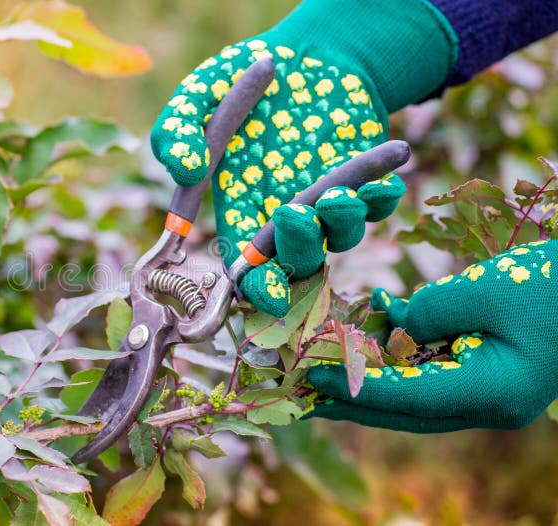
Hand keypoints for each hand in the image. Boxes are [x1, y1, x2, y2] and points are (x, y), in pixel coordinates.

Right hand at [150, 24, 404, 316]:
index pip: (246, 265)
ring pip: (340, 237)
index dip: (255, 286)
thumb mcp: (196, 96)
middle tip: (296, 213)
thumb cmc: (242, 76)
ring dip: (342, 221)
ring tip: (342, 191)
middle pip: (296, 261)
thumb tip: (185, 171)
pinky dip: (383, 195)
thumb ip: (177, 132)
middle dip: (300, 249)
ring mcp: (325, 199)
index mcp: (240, 205)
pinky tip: (390, 162)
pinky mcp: (363, 180)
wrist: (304, 49)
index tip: (267, 291)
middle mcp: (284, 212)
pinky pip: (378, 205)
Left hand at [306, 240, 557, 430]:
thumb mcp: (485, 289)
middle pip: (403, 411)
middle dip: (350, 401)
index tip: (311, 377)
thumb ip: (430, 311)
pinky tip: (367, 348)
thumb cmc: (551, 286)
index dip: (353, 387)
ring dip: (367, 386)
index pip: (406, 398)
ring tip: (321, 378)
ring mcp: (487, 396)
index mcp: (491, 392)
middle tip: (302, 394)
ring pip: (412, 400)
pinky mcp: (484, 380)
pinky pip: (429, 380)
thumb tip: (392, 325)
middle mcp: (486, 405)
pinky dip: (395, 367)